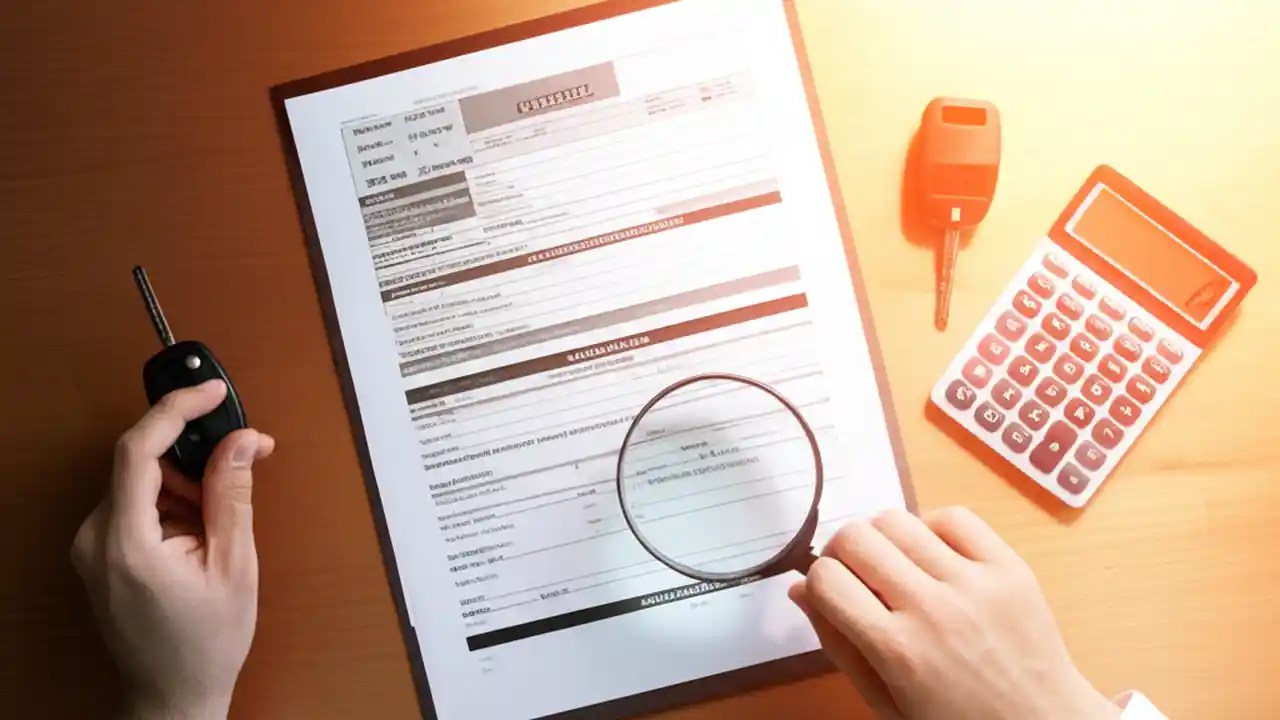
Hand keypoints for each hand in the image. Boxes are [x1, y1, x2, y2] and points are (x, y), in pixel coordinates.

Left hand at [71, 380, 274, 719]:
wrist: (172, 692)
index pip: (138, 451)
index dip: (175, 410)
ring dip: (188, 485)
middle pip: (143, 462)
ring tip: (221, 525)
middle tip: (246, 456)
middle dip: (197, 456)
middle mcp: (96, 539)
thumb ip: (233, 495)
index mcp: (126, 544)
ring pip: (143, 481)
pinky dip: (174, 504)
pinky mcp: (99, 549)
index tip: (210, 391)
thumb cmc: (204, 643)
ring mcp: (92, 545)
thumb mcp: (234, 564)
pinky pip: (136, 503)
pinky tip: (199, 534)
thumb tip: (241, 440)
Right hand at [789, 507, 1118, 719]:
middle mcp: (932, 609)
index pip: (827, 578)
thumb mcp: (886, 701)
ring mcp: (975, 583)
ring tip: (899, 565)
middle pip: (856, 537)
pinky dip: (934, 528)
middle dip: (844, 551)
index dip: (820, 581)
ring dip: (886, 538)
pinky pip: (954, 516)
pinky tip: (937, 556)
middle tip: (860, 575)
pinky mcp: (1009, 567)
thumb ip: (839, 645)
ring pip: (899, 519)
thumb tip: (801, 589)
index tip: (834, 593)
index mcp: (897, 650)